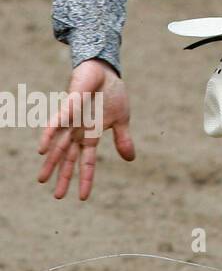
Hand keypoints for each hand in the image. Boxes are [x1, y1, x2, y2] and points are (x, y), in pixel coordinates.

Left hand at [37, 59, 134, 200]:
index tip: (83, 198)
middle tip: (57, 196)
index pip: (88, 161)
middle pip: (68, 158)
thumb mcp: (121, 119)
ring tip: (42, 180)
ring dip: (51, 162)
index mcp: (91, 136)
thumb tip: (131, 159)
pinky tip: (42, 150)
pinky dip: (49, 136)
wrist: (105, 72)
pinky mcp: (69, 108)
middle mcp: (78, 132)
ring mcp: (72, 121)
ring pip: (58, 146)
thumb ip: (122, 139)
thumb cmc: (111, 94)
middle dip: (63, 177)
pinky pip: (56, 123)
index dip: (86, 179)